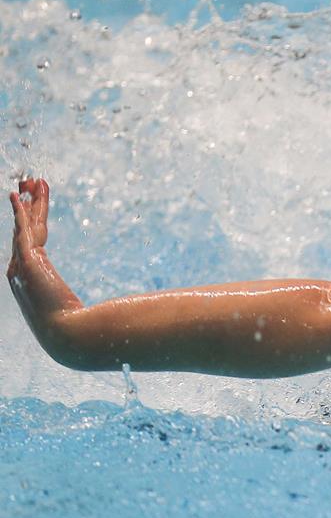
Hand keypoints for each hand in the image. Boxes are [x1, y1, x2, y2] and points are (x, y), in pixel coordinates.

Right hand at [9, 178, 82, 352]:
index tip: (37, 205)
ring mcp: (20, 266)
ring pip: (23, 226)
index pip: (31, 242)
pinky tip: (19, 196)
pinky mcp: (26, 262)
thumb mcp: (83, 311)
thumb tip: (125, 310)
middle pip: (24, 230)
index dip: (33, 222)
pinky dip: (19, 212)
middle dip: (27, 206)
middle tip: (29, 184)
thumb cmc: (77, 327)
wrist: (66, 336)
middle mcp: (18, 270)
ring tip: (30, 182)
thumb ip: (93, 305)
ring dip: (27, 203)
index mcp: (29, 279)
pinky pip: (22, 230)